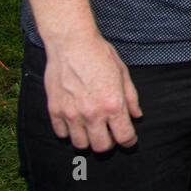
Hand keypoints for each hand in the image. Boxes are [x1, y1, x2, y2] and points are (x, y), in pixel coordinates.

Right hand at [43, 32, 142, 151]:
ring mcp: (71, 114)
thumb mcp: (123, 73)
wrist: (71, 43)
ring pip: (80, 144)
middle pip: (102, 147)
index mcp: (113, 105)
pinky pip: (61, 134)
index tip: (129, 140)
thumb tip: (136, 115)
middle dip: (109, 143)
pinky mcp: (55, 110)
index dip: (129, 141)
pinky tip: (75, 121)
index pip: (124, 137)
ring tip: (92, 129)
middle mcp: (92, 114)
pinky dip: (69, 132)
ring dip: (88, 140)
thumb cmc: (100, 54)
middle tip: (110, 134)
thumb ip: (131, 98)